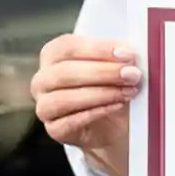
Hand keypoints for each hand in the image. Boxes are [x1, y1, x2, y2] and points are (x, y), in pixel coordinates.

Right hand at [30, 34, 140, 175]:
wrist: (113, 124)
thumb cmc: (110, 86)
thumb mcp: (114, 65)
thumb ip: (117, 56)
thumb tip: (129, 53)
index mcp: (53, 54)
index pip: (68, 46)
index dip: (98, 49)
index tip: (126, 54)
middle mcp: (43, 79)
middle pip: (65, 72)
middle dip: (103, 72)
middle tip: (131, 74)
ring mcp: (45, 106)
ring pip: (65, 98)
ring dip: (101, 94)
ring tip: (127, 91)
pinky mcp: (54, 129)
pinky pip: (70, 122)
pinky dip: (96, 112)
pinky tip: (116, 105)